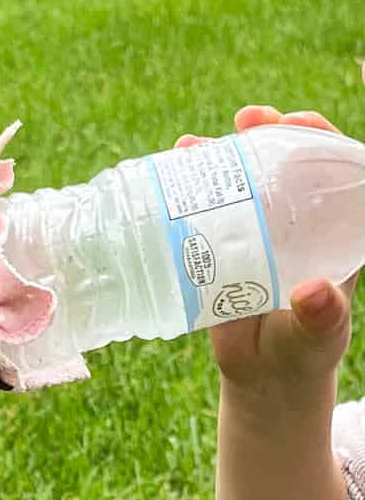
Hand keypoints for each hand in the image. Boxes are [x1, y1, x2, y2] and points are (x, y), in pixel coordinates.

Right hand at [174, 105, 357, 397]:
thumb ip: (322, 316)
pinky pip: (201, 211)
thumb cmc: (302, 353)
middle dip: (264, 133)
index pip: (333, 169)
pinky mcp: (216, 247)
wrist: (262, 377)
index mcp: (331, 230)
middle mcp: (292, 222)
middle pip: (282, 163)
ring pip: (238, 181)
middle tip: (246, 121)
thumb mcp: (317, 335)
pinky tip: (166, 173)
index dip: (318, 137)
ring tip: (192, 144)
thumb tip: (314, 292)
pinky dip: (183, 189)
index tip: (297, 122)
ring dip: (217, 155)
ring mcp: (253, 232)